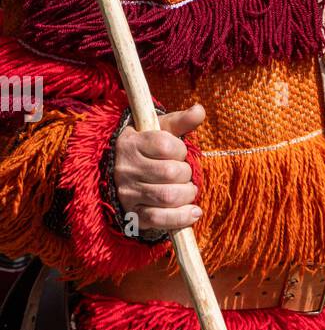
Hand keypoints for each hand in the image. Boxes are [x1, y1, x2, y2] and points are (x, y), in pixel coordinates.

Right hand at [114, 104, 204, 232]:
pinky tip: (193, 212)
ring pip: (168, 197)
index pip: (166, 145)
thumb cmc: (147, 151)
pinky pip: (159, 219)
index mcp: (132, 143)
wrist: (120, 176)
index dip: (180, 151)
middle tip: (184, 175)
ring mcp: (128, 193)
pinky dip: (181, 218)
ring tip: (188, 191)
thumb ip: (180, 121)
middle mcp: (126, 168)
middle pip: (171, 173)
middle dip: (187, 174)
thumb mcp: (159, 131)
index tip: (178, 153)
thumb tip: (200, 110)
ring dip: (187, 195)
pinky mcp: (133, 214)